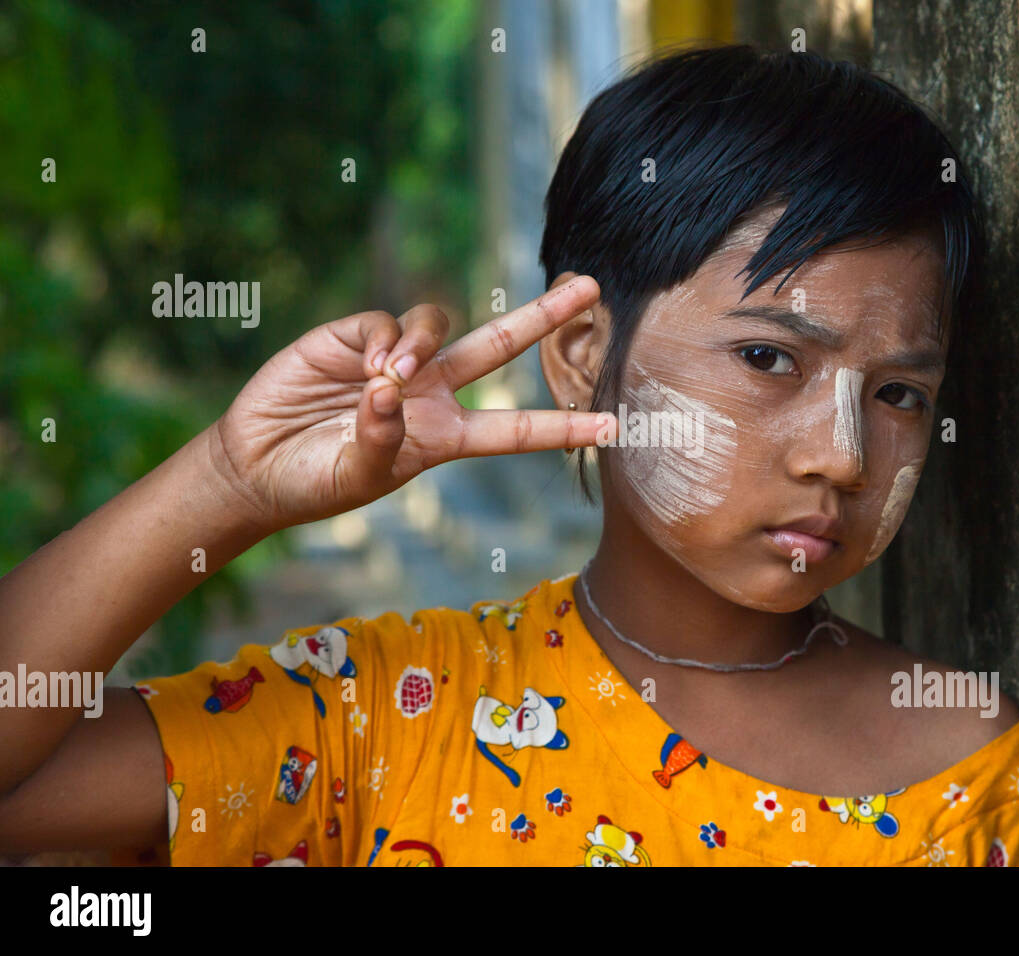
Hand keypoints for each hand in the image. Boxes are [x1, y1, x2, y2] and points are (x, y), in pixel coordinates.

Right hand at [206, 276, 613, 530]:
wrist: (254, 465)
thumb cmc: (313, 483)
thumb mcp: (356, 478)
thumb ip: (381, 442)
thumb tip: (391, 390)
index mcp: (444, 437)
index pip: (515, 430)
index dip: (562, 428)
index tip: (613, 426)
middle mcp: (430, 393)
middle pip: (499, 347)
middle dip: (544, 317)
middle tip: (591, 289)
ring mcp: (396, 362)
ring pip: (440, 325)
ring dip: (423, 345)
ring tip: (391, 379)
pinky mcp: (354, 338)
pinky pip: (388, 324)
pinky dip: (387, 342)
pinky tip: (367, 369)